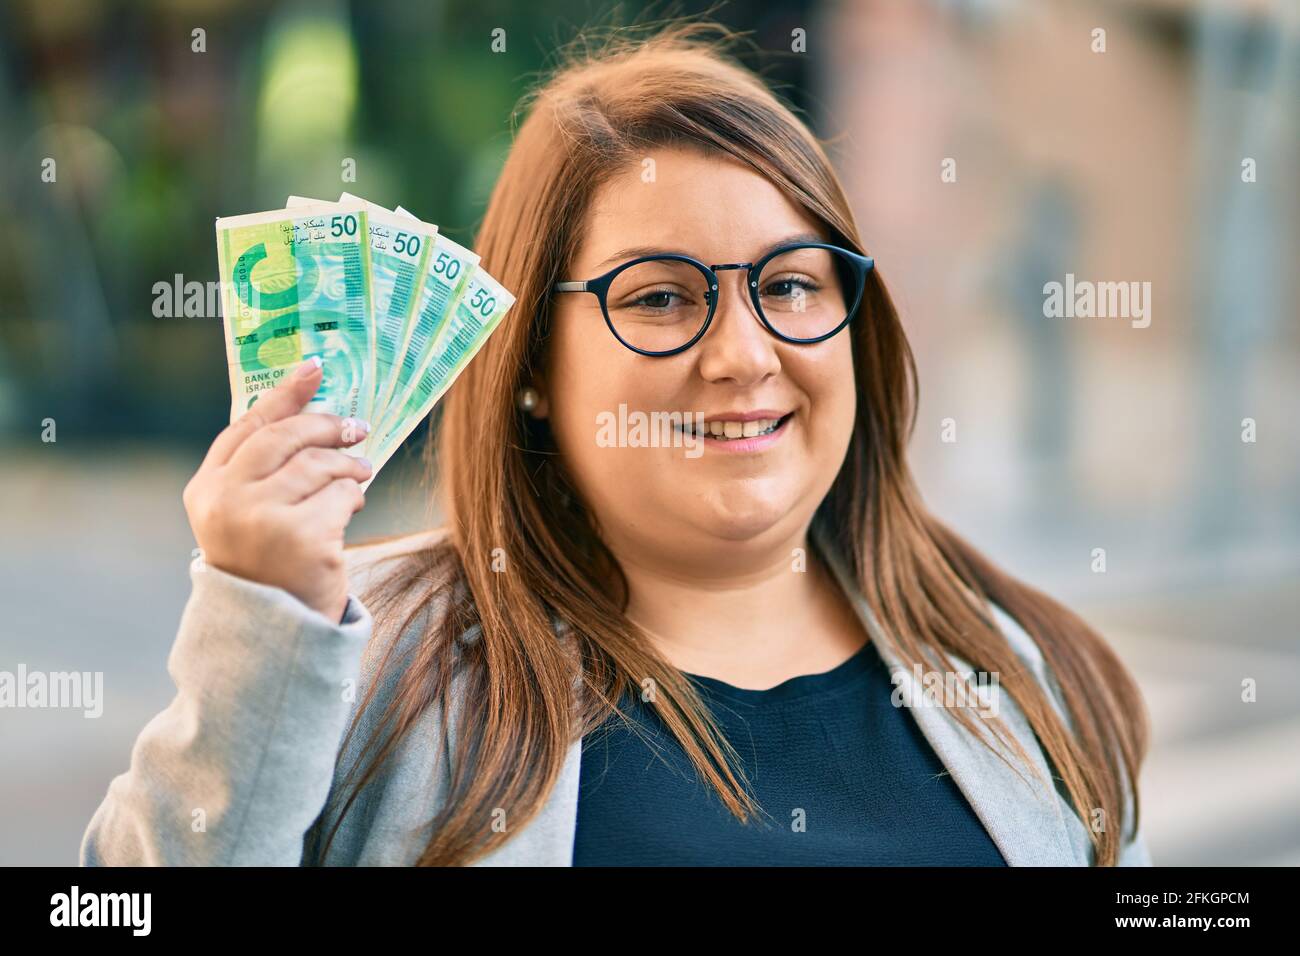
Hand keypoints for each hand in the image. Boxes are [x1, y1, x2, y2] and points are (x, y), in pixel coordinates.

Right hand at [183, 358, 372, 621]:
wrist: (273, 634)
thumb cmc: (267, 566)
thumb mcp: (247, 516)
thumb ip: (264, 471)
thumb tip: (315, 416)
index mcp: (207, 489)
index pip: (247, 426)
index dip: (284, 394)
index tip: (315, 368)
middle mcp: (228, 501)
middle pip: (285, 437)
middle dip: (326, 425)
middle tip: (356, 426)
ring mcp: (263, 519)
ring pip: (318, 464)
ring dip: (349, 464)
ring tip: (363, 470)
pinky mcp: (303, 538)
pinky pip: (342, 495)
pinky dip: (355, 495)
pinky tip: (353, 506)